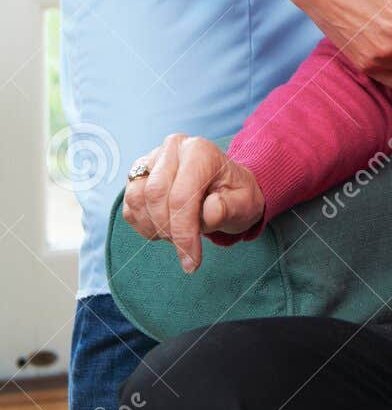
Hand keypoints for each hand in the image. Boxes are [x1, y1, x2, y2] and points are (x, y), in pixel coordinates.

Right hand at [122, 134, 264, 272]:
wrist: (224, 188)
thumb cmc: (234, 195)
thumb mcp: (244, 204)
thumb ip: (229, 208)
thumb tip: (211, 211)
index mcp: (199, 151)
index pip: (181, 195)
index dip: (183, 233)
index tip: (191, 261)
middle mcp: (172, 148)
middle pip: (155, 195)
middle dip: (168, 230)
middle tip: (186, 250)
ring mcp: (151, 160)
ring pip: (137, 200)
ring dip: (155, 228)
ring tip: (178, 236)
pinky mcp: (137, 175)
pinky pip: (130, 207)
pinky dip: (144, 226)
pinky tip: (165, 229)